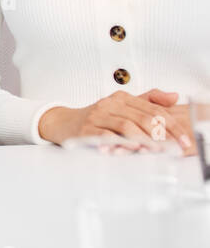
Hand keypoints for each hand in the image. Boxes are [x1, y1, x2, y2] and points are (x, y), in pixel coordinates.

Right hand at [38, 89, 194, 153]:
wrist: (62, 122)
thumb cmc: (96, 117)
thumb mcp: (121, 105)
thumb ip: (148, 100)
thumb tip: (174, 97)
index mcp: (121, 98)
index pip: (153, 109)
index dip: (172, 125)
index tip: (184, 139)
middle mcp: (110, 104)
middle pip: (143, 117)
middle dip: (163, 134)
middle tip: (174, 148)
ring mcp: (97, 116)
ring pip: (127, 125)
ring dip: (145, 139)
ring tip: (157, 150)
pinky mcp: (86, 129)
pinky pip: (107, 136)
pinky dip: (122, 143)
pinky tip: (132, 150)